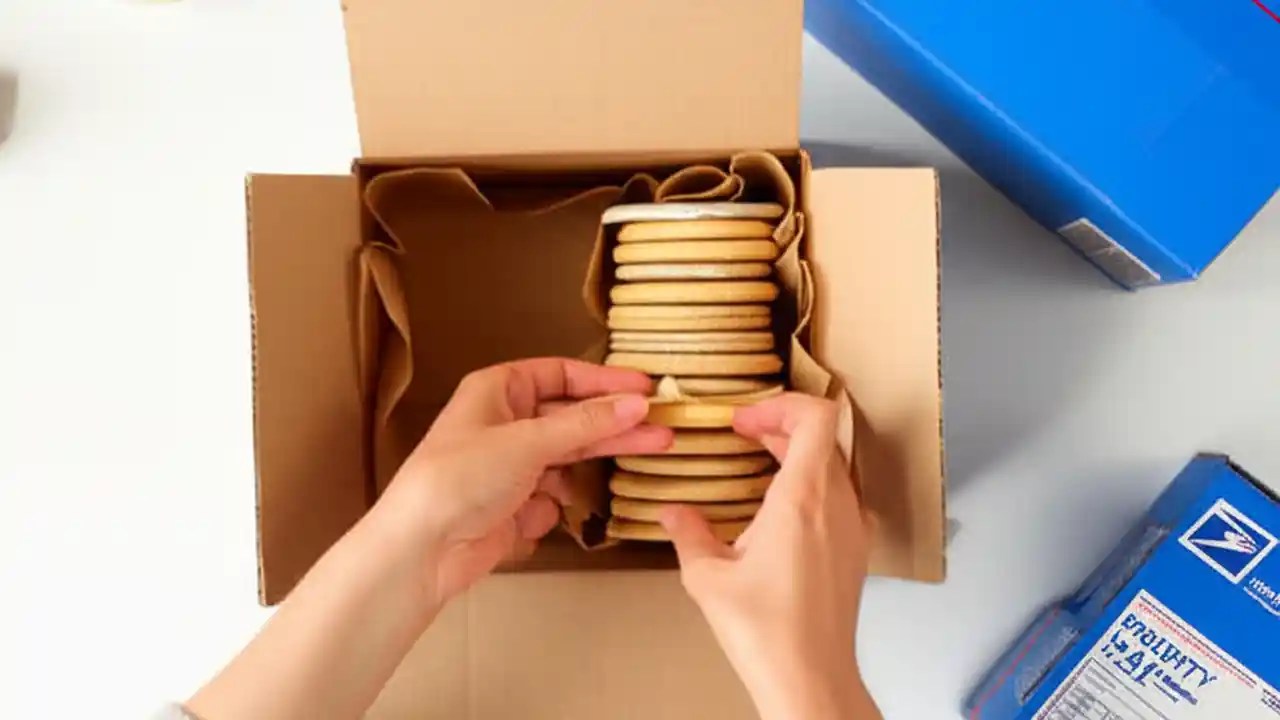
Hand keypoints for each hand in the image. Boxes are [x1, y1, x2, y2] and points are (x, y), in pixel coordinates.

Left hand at [377, 358, 671, 604]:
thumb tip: (637, 402)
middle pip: (572, 418)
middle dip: (615, 425)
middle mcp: (503, 423)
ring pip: (567, 458)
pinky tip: (537, 514)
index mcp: (497, 391)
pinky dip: (550, 507)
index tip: (645, 388)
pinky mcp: (511, 506)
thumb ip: (587, 423)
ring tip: (641, 462)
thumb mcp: (529, 441)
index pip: (560, 375)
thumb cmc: (460, 478)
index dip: (604, 381)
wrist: (420, 549)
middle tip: (663, 429)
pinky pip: (549, 499)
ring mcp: (508, 467)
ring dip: (591, 465)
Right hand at [660, 393, 879, 719]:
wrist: (810, 678)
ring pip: (834, 464)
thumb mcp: (708, 578)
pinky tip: (779, 511)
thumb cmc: (767, 632)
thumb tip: (672, 514)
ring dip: (799, 454)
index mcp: (802, 498)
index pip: (817, 416)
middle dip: (783, 426)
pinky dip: (812, 484)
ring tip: (761, 466)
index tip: (746, 422)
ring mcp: (853, 526)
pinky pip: (840, 496)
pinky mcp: (855, 549)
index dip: (781, 404)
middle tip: (746, 434)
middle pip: (824, 436)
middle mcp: (837, 505)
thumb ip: (688, 534)